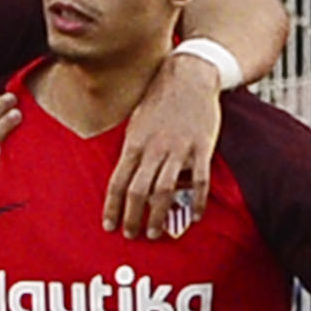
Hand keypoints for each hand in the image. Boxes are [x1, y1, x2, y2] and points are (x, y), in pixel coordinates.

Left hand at [107, 48, 223, 238]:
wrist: (190, 75)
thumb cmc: (161, 98)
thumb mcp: (136, 121)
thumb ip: (132, 148)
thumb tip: (126, 174)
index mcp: (135, 143)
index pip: (117, 182)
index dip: (112, 207)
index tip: (109, 226)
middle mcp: (154, 148)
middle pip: (138, 191)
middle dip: (132, 217)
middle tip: (131, 235)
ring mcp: (179, 149)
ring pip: (164, 191)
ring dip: (158, 216)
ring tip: (155, 233)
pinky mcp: (202, 148)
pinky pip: (199, 182)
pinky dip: (197, 202)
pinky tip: (194, 217)